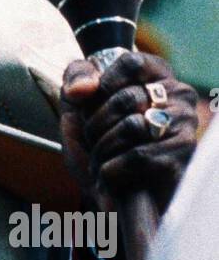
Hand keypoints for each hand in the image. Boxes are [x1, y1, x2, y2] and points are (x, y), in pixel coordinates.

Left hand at [59, 51, 197, 212]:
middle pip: (125, 98)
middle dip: (94, 126)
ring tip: (100, 161)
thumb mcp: (77, 108)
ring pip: (131, 127)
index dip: (102, 84)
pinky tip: (109, 175)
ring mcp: (184, 122)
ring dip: (102, 149)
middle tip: (91, 143)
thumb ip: (76, 80)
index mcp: (154, 74)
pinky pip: (139, 155)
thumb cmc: (97, 146)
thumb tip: (82, 88)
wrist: (110, 198)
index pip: (130, 62)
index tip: (88, 103)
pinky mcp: (183, 154)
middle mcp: (177, 93)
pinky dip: (112, 169)